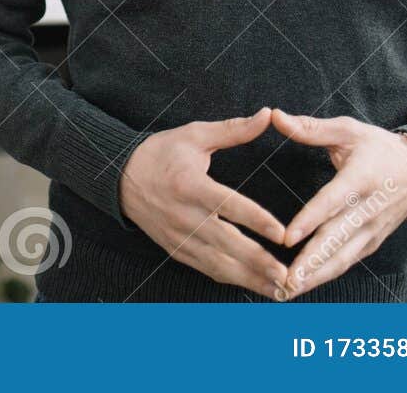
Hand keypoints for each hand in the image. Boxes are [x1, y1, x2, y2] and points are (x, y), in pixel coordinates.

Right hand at [118, 106, 290, 299]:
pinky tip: (255, 285)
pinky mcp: (175, 249)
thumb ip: (233, 130)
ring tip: (280, 290)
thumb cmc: (161, 153)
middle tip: (287, 275)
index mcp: (190, 185)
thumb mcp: (194, 135)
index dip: (256, 220)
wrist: (119, 176)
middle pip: (225, 243)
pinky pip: (206, 269)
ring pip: (218, 263)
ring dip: (249, 278)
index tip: (282, 234)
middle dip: (257, 261)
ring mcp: (178, 236)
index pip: (227, 205)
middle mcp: (184, 215)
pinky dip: (232, 278)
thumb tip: (267, 115)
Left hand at [270, 109, 406, 298]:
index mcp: (362, 178)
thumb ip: (310, 128)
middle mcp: (369, 208)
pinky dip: (328, 274)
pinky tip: (306, 284)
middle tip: (286, 279)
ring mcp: (373, 229)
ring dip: (316, 275)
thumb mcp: (348, 130)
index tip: (288, 238)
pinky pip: (349, 260)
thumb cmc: (378, 147)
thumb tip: (275, 116)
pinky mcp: (373, 241)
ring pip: (343, 257)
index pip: (333, 202)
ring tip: (289, 289)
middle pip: (337, 238)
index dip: (311, 220)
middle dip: (311, 261)